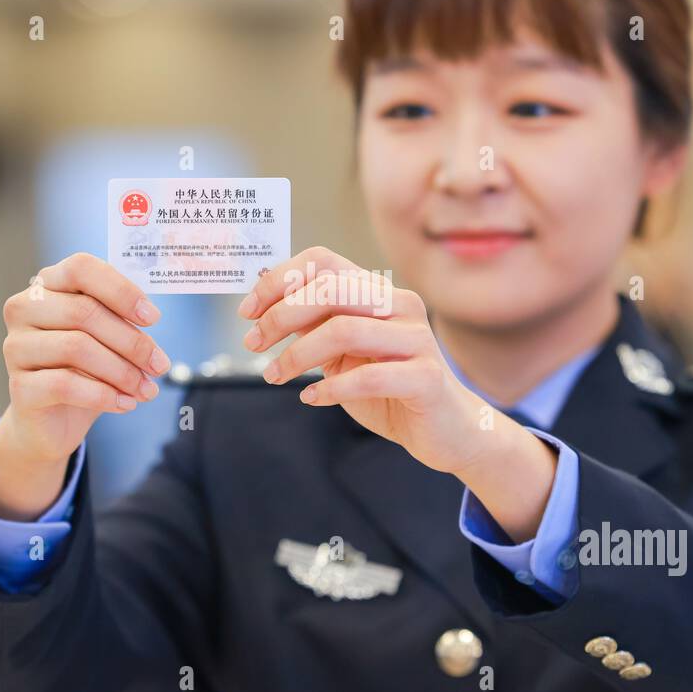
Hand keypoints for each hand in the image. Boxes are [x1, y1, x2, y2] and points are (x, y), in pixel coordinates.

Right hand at [0, 253, 169, 518]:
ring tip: (146, 389)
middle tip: (159, 365)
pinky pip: (65, 385)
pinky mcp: (19, 387)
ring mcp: (15, 347)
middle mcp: (24, 310)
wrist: (54, 422)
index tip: (152, 318)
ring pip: (76, 348)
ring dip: (122, 371)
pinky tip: (125, 404)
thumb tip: (149, 316)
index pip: (80, 268)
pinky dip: (103, 395)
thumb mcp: (106, 338)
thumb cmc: (84, 371)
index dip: (120, 290)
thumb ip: (122, 319)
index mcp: (47, 286)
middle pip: (83, 312)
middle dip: (132, 341)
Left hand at [237, 246, 494, 475]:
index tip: (247, 312)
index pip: (323, 261)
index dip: (279, 281)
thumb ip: (312, 324)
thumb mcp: (342, 351)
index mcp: (379, 292)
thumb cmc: (388, 388)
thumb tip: (261, 295)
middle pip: (329, 290)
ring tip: (275, 376)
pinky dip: (330, 388)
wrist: (444, 430)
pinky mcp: (426, 377)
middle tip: (255, 346)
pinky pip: (369, 376)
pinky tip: (311, 397)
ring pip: (344, 330)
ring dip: (297, 355)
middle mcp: (401, 306)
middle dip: (281, 317)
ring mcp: (418, 339)